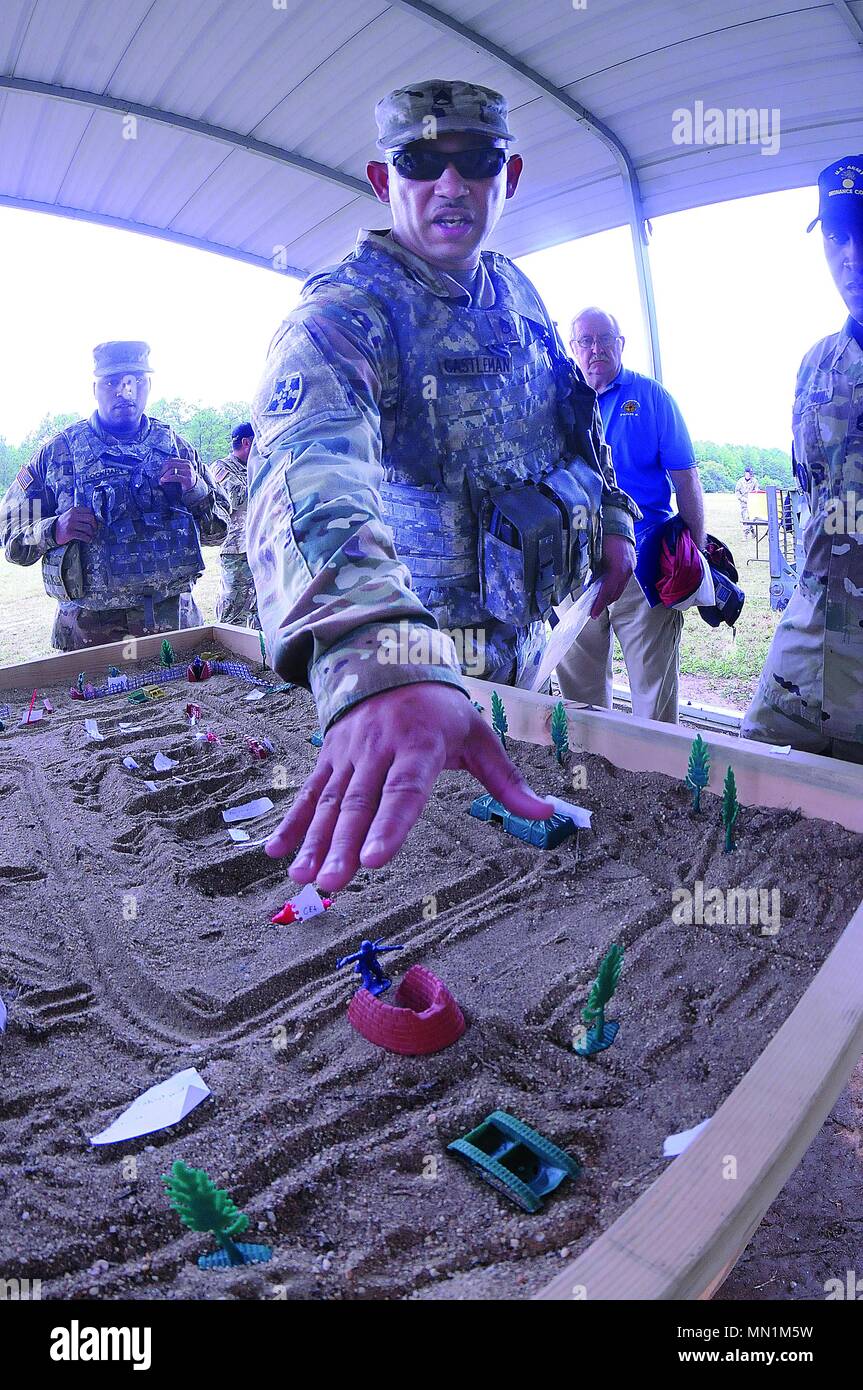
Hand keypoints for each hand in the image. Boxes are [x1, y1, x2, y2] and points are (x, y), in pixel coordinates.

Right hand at [54, 506, 97, 545]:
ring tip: (90, 536)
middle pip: (90, 519)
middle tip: (94, 530)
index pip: (89, 511)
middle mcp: (72, 516)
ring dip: (91, 533)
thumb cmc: (65, 523)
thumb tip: (94, 518)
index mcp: (74, 510)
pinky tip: (87, 540)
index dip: (94, 517)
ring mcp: (71, 524)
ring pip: (88, 528)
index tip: (94, 523)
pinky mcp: (70, 533)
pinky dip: (87, 539)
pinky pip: (83, 536)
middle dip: (95, 525)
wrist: (53, 530)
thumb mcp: (71, 515)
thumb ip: (80, 514)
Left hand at [159, 458, 198, 493]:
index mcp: (185, 462)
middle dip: (163, 470)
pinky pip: (174, 476)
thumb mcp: (182, 471)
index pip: (171, 460)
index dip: (163, 465)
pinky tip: (163, 481)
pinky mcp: (187, 479)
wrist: (195, 489)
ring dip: (164, 475)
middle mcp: (187, 465)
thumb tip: (163, 465)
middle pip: (170, 464)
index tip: (160, 472)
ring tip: (160, 480)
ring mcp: (188, 472)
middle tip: (159, 476)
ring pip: (172, 470)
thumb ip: (176, 467)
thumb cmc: (186, 480)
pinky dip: (167, 478)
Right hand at [265, 682, 554, 891]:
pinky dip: (291, 823)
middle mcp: (378, 750)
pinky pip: (307, 792)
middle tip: (332, 884)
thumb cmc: (442, 711)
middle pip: (358, 803)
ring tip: (303, 879)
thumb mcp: (478, 736)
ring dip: (313, 841)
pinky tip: (277, 852)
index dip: (389, 825)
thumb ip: (507, 780)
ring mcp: (348, 754)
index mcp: (418, 746)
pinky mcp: (328, 757)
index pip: (403, 790)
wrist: (390, 660)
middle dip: (342, 846)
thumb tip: (547, 813)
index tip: (374, 859)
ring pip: (327, 802)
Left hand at [590, 532, 634, 617]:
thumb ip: (594, 573)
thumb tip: (590, 586)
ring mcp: (631, 568)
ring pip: (620, 588)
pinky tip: (606, 585)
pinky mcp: (632, 565)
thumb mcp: (595, 556)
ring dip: (610, 595)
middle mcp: (627, 571)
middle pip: (615, 593)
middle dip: (604, 602)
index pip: (606, 592)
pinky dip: (614, 586)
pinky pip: (623, 581)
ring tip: (599, 598)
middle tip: (593, 609)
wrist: (617, 522)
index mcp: (617, 570)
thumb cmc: (603, 537)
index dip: (599, 604)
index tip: (592, 614)